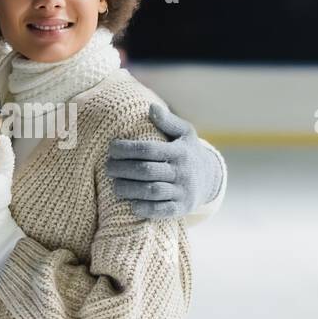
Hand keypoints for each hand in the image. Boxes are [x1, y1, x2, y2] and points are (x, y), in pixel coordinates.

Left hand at [105, 103, 222, 218]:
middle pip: (146, 171)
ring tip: (115, 186)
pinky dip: (146, 209)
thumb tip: (151, 107)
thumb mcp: (184, 133)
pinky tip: (131, 205)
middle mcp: (182, 171)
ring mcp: (183, 191)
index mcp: (180, 151)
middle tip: (107, 168)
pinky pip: (163, 210)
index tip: (111, 149)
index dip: (127, 149)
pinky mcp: (182, 208)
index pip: (149, 149)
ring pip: (152, 191)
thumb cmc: (188, 151)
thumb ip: (168, 121)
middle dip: (123, 169)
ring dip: (129, 189)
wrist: (210, 178)